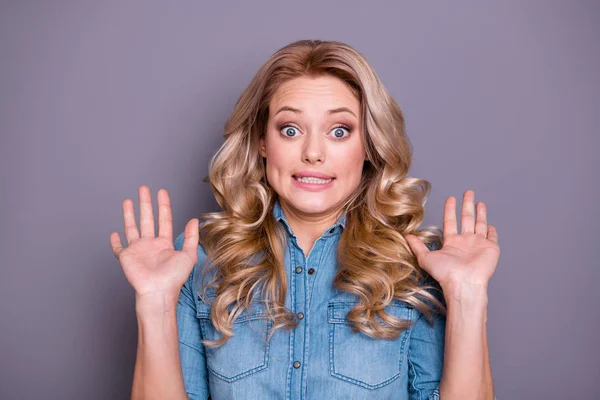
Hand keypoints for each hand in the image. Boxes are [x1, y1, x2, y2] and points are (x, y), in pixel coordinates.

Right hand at [109, 185, 198, 299]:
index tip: (161, 192)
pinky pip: (118, 248)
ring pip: (132, 228)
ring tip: (129, 200)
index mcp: (165, 243)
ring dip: (130, 214)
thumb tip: (194, 220)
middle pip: (147, 219)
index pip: (164, 220)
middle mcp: (150, 245)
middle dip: (146, 203)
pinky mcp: (126, 257)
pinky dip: (115, 241)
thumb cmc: (174, 278)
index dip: (163, 205)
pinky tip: (114, 233)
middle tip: (144, 188)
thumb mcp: (188, 255)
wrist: (158, 291)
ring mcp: (137, 250)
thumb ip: (191, 237)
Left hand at [404, 190, 499, 296]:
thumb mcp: (425, 257)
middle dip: (467, 205)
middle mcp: (465, 242)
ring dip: (480, 213)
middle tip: (468, 192)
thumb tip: (405, 235)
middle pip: (466, 218)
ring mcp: (478, 245)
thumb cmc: (445, 273)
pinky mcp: (490, 249)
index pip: (451, 221)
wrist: (463, 283)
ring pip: (479, 224)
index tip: (451, 198)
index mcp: (452, 242)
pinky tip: (491, 225)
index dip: (450, 209)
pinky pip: (492, 237)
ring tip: (479, 202)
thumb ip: (417, 246)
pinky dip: (492, 231)